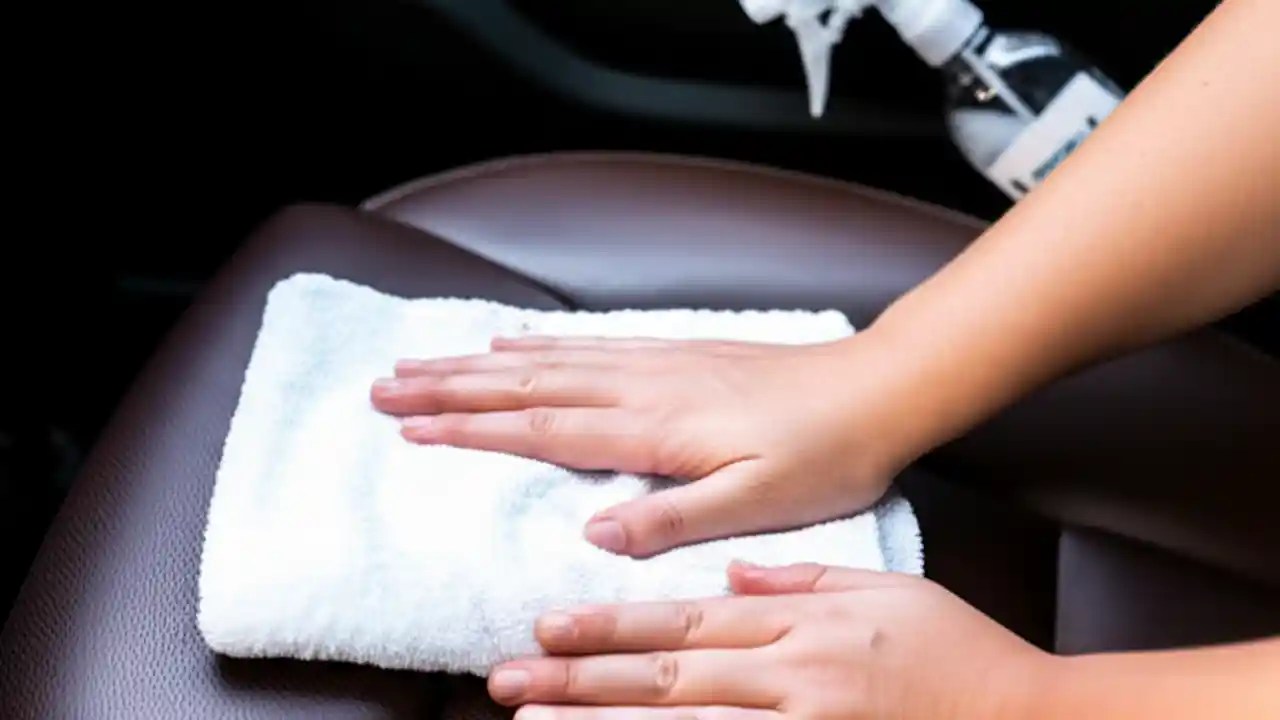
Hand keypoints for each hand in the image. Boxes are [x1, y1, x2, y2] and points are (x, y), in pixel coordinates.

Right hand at [371, 333, 920, 556]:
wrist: (876, 390)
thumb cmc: (824, 455)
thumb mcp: (758, 503)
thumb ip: (675, 517)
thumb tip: (593, 535)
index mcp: (654, 427)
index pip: (543, 428)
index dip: (472, 430)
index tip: (411, 430)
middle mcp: (642, 385)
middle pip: (527, 384)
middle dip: (451, 389)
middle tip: (385, 388)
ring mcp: (656, 363)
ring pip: (549, 358)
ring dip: (479, 362)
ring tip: (424, 361)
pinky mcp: (675, 354)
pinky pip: (590, 343)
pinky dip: (540, 341)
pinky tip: (513, 340)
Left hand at [483, 562, 1051, 718]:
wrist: (1028, 717)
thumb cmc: (958, 652)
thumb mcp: (884, 590)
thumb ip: (801, 578)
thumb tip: (729, 578)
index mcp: (799, 625)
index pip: (683, 624)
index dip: (610, 626)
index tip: (548, 624)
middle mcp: (789, 677)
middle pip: (665, 681)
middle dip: (579, 679)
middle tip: (508, 678)